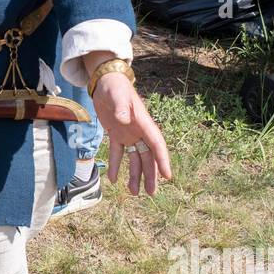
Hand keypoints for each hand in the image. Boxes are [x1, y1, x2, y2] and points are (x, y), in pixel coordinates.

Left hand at [92, 72, 171, 195]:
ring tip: (134, 192)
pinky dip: (115, 165)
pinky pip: (117, 153)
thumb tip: (124, 119)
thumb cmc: (114, 86)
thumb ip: (121, 106)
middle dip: (151, 175)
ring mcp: (129, 134)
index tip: (168, 176)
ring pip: (135, 158)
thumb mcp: (117, 95)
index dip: (163, 160)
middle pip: (148, 157)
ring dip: (135, 175)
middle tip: (152, 193)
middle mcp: (139, 131)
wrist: (104, 81)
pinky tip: (113, 179)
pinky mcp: (116, 134)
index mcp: (143, 123)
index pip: (156, 144)